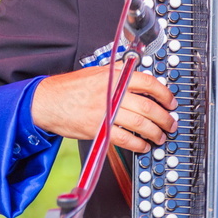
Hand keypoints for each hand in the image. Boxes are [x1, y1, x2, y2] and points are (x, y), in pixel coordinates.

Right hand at [31, 63, 177, 152]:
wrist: (47, 102)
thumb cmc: (70, 88)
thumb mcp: (96, 71)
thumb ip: (118, 72)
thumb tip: (138, 73)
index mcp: (114, 77)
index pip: (148, 83)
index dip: (164, 94)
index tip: (171, 102)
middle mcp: (113, 93)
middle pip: (149, 106)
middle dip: (164, 118)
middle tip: (170, 123)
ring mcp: (107, 112)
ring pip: (141, 124)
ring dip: (155, 132)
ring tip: (160, 136)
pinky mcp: (100, 129)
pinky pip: (126, 139)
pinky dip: (138, 144)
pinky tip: (143, 146)